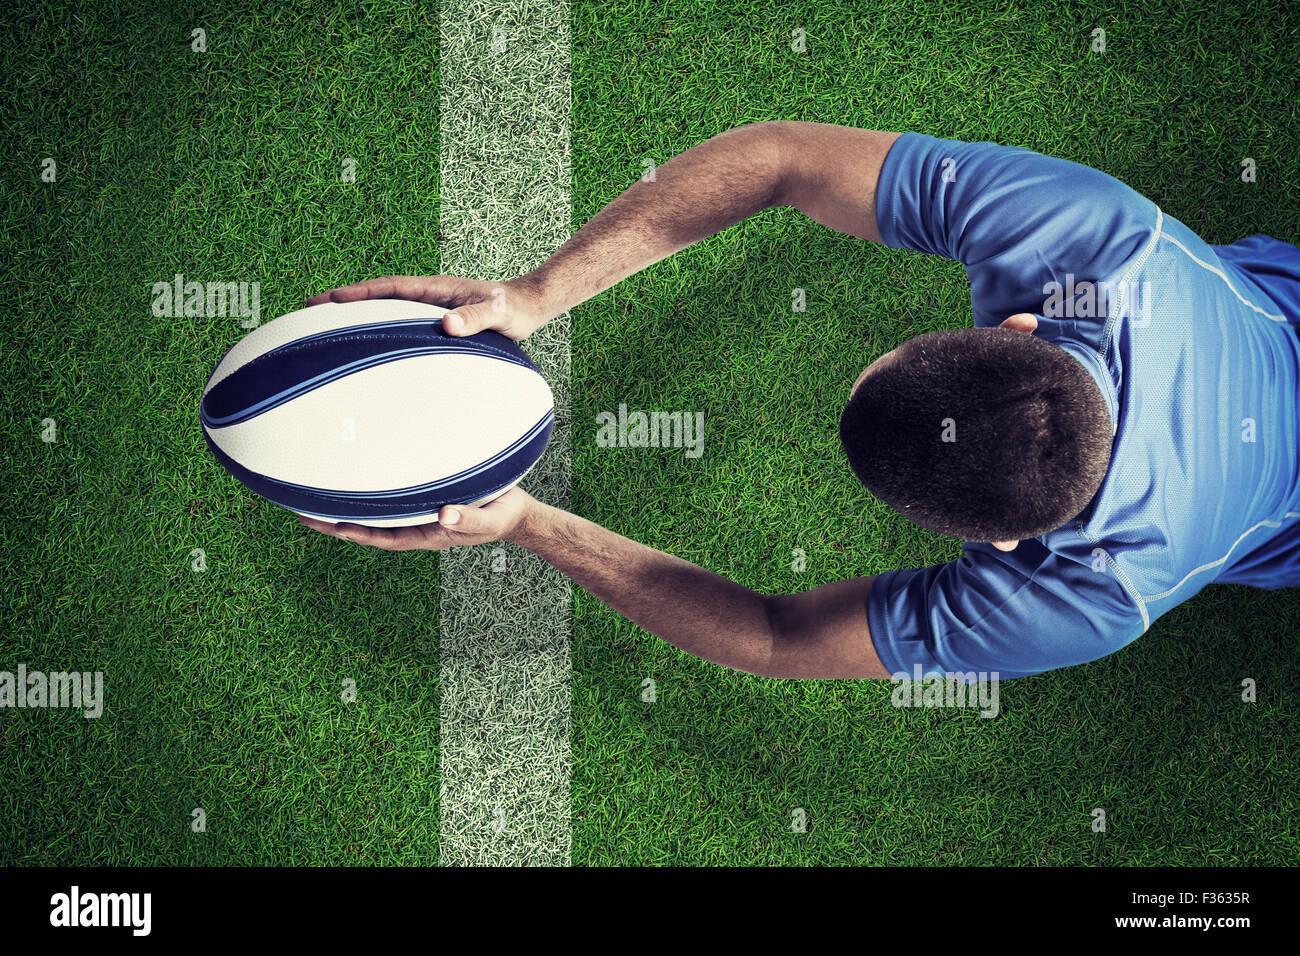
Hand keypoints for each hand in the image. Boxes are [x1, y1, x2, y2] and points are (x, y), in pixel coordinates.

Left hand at [298, 486, 537, 550]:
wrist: (514, 511)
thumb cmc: (501, 515)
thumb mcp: (489, 519)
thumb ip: (469, 519)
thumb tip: (443, 516)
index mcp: (425, 534)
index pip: (381, 536)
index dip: (354, 533)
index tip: (330, 527)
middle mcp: (413, 524)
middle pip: (367, 525)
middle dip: (334, 521)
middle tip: (299, 512)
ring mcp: (415, 512)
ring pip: (372, 511)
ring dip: (344, 505)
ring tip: (311, 495)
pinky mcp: (421, 496)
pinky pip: (386, 496)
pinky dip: (365, 491)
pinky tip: (349, 479)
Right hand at [305, 274, 548, 340]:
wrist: (529, 307)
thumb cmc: (514, 310)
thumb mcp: (497, 314)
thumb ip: (475, 318)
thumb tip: (447, 324)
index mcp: (434, 289)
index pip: (387, 288)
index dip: (357, 294)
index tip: (327, 299)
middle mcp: (427, 296)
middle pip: (376, 297)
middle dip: (342, 303)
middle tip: (307, 310)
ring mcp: (429, 308)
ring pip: (384, 311)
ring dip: (356, 317)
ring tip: (324, 329)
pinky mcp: (434, 322)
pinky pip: (399, 325)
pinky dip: (378, 331)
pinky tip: (367, 348)